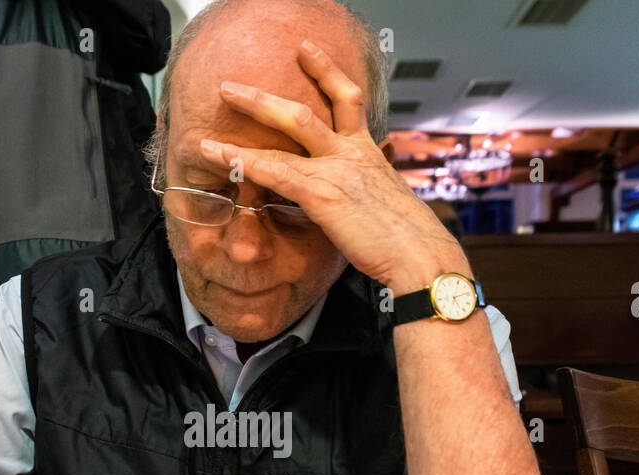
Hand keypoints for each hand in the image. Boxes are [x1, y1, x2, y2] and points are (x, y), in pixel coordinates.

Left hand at [198, 38, 468, 293]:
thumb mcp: (387, 204)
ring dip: (256, 106)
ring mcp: (338, 169)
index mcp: (370, 154)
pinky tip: (217, 151)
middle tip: (239, 81)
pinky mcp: (323, 194)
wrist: (421, 257)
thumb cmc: (409, 242)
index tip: (307, 52)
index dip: (327, 72)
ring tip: (224, 95)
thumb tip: (361, 195)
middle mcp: (354, 153)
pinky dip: (242, 158)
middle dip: (276, 90)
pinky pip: (275, 169)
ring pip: (293, 123)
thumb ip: (368, 189)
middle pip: (313, 105)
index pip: (348, 100)